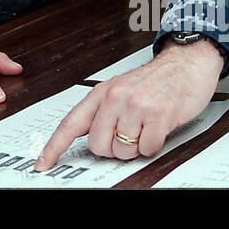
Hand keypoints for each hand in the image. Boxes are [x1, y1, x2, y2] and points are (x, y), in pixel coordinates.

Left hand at [34, 37, 221, 169]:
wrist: (186, 64)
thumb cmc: (155, 80)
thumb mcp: (120, 89)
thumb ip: (102, 112)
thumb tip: (86, 140)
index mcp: (101, 93)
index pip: (71, 124)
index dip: (54, 147)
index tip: (42, 164)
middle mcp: (115, 98)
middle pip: (98, 146)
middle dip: (113, 147)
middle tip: (129, 132)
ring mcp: (136, 106)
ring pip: (123, 151)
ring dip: (136, 146)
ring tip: (145, 126)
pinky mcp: (158, 115)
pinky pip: (147, 149)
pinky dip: (153, 145)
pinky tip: (158, 128)